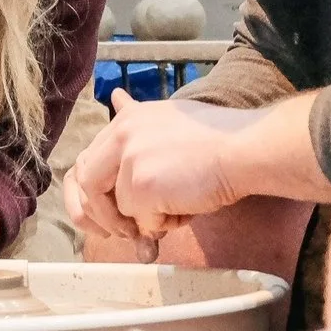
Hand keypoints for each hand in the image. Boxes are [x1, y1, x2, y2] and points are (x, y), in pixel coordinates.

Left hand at [66, 94, 255, 242]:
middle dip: (101, 214)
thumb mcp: (169, 123)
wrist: (244, 149)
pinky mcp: (140, 185)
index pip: (88, 160)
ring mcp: (129, 158)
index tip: (109, 213)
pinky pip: (139, 220)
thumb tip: (117, 100)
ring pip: (115, 206)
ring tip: (169, 215)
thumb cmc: (218, 142)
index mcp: (126, 120)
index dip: (92, 193)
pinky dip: (162, 224)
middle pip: (86, 182)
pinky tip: (186, 209)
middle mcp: (121, 133)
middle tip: (125, 231)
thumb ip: (139, 129)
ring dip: (139, 221)